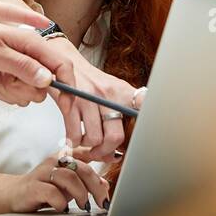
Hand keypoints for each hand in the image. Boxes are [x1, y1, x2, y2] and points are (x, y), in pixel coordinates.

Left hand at [0, 21, 70, 101]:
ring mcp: (24, 65)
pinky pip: (17, 94)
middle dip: (24, 89)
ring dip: (10, 90)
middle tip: (5, 78)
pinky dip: (3, 91)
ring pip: (30, 92)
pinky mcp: (15, 75)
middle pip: (45, 85)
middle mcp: (33, 54)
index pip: (63, 66)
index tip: (66, 105)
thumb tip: (48, 80)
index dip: (68, 86)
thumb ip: (23, 66)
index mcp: (34, 44)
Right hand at [4, 149, 111, 212]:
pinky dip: (62, 202)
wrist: (13, 196)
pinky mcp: (33, 187)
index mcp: (63, 157)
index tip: (116, 157)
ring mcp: (43, 173)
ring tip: (83, 206)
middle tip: (102, 201)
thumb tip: (105, 185)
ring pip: (69, 178)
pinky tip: (63, 208)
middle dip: (95, 185)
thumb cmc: (43, 189)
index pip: (85, 151)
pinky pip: (52, 192)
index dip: (102, 153)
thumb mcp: (67, 185)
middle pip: (81, 167)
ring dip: (80, 194)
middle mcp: (53, 162)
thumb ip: (85, 182)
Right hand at [43, 38, 136, 161]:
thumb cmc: (89, 83)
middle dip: (106, 152)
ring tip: (85, 140)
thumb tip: (116, 153)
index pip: (144, 104)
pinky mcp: (70, 102)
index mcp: (122, 91)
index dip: (150, 120)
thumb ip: (118, 117)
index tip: (145, 133)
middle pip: (115, 137)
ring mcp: (89, 98)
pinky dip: (74, 142)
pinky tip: (74, 137)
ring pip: (94, 139)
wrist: (65, 62)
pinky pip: (75, 135)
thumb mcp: (111, 91)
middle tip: (101, 152)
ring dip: (88, 146)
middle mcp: (108, 94)